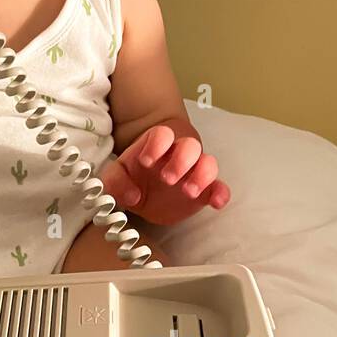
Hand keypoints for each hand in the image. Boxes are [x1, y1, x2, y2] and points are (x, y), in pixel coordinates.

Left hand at [99, 123, 230, 227]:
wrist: (144, 194)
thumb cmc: (132, 178)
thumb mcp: (116, 178)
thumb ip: (115, 183)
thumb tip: (132, 195)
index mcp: (156, 146)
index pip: (162, 134)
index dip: (156, 145)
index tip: (146, 162)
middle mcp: (178, 155)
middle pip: (190, 145)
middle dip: (181, 160)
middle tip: (167, 179)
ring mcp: (193, 172)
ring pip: (208, 163)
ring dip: (202, 175)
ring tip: (188, 191)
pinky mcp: (204, 191)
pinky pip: (219, 188)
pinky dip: (221, 193)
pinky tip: (217, 202)